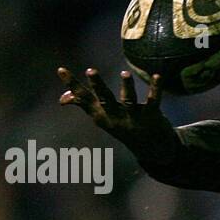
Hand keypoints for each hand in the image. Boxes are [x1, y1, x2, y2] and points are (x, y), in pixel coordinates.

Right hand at [56, 66, 179, 164]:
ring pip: (129, 100)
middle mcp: (116, 116)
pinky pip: (154, 101)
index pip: (84, 98)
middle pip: (105, 99)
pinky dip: (156, 89)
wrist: (151, 149)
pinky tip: (158, 77)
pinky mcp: (152, 116)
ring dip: (127, 87)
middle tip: (90, 70)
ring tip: (124, 73)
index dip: (72, 85)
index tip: (61, 70)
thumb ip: (84, 105)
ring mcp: (134, 117)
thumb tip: (62, 99)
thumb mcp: (102, 118)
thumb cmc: (122, 127)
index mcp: (102, 115)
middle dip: (98, 85)